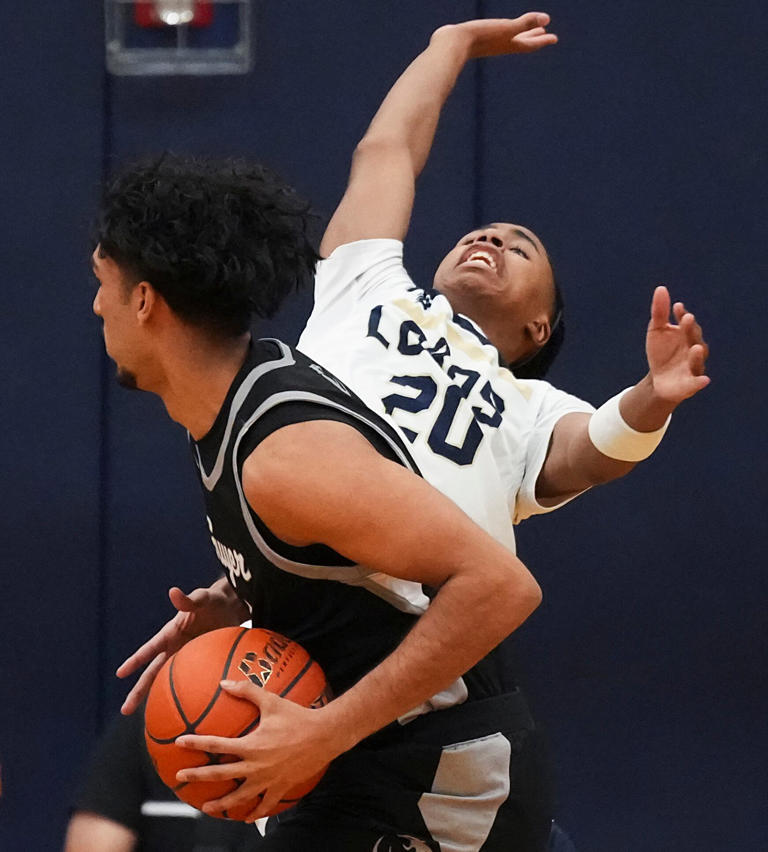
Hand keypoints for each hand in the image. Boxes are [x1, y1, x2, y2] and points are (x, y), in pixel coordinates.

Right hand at [116, 580, 246, 714]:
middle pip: (153, 673)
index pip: (149, 650)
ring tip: (150, 718)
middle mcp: (175, 648)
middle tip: (124, 710)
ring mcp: (186, 657)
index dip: (135, 661)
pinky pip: (191, 681)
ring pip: (168, 681)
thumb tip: (173, 591)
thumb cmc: (213, 599)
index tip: (120, 674)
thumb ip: (188, 599)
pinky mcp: (199, 663)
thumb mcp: (202, 598)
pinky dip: (186, 695)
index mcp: (170, 633)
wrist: (231, 606)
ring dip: (158, 698)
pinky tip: (186, 713)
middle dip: (138, 691)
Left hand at [174, 680, 338, 820]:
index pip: (217, 745)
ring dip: (222, 804)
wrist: (325, 736)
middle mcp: (256, 766)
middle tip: (180, 776)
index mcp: (251, 745)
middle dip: (198, 776)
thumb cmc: (297, 716)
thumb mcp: (272, 701)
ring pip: (240, 797)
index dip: (197, 743)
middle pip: (221, 774)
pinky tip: (246, 818)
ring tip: (207, 808)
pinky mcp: (281, 788)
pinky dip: (255, 813)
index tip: (180, 743)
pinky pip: (265, 805)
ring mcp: (268, 780)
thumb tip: (224, 682)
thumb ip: (247, 691)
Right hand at [431, 12, 557, 58]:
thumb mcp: (506, 28)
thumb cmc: (480, 37)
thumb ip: (525, 24)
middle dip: (534, 37)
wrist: (452, 44)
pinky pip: (497, 36)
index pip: (530, 44)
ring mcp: (489, 44)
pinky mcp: (478, 40)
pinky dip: (505, 33)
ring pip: (510, 38)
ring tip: (526, 30)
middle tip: (545, 34)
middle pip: (522, 42)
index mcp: (509, 45)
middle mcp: (500, 46)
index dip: (543, 40)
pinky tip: (499, 30)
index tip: (554, 38)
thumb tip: (546, 20)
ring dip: (520, 34)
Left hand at [646, 285, 710, 404]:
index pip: (687, 323)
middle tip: (687, 319)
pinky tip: (704, 380)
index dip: (683, 315)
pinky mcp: (691, 384)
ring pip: (698, 360)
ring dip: (697, 355)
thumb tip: (661, 288)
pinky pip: (697, 383)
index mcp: (686, 335)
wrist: (658, 380)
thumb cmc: (661, 352)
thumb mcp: (656, 331)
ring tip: (695, 348)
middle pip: (694, 339)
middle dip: (691, 330)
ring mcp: (693, 367)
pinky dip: (700, 381)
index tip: (676, 307)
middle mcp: (694, 349)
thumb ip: (659, 312)